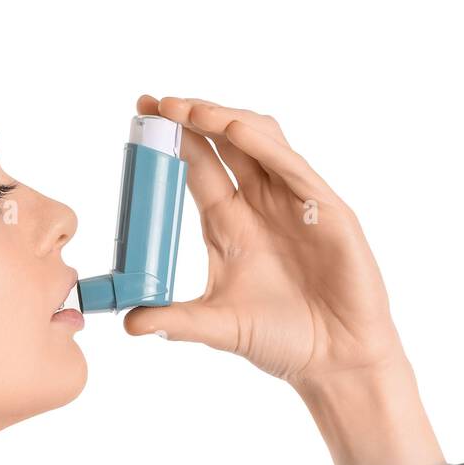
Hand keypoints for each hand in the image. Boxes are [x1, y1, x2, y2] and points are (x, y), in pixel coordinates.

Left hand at [125, 95, 407, 392]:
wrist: (334, 361)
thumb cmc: (282, 341)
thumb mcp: (217, 328)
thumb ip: (174, 320)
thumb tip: (128, 324)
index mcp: (230, 225)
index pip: (198, 167)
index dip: (173, 140)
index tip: (141, 114)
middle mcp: (261, 206)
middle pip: (225, 143)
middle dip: (192, 118)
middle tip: (156, 102)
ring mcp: (295, 204)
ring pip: (260, 141)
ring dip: (224, 120)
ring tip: (188, 110)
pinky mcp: (327, 212)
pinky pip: (294, 167)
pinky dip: (264, 145)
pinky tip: (235, 130)